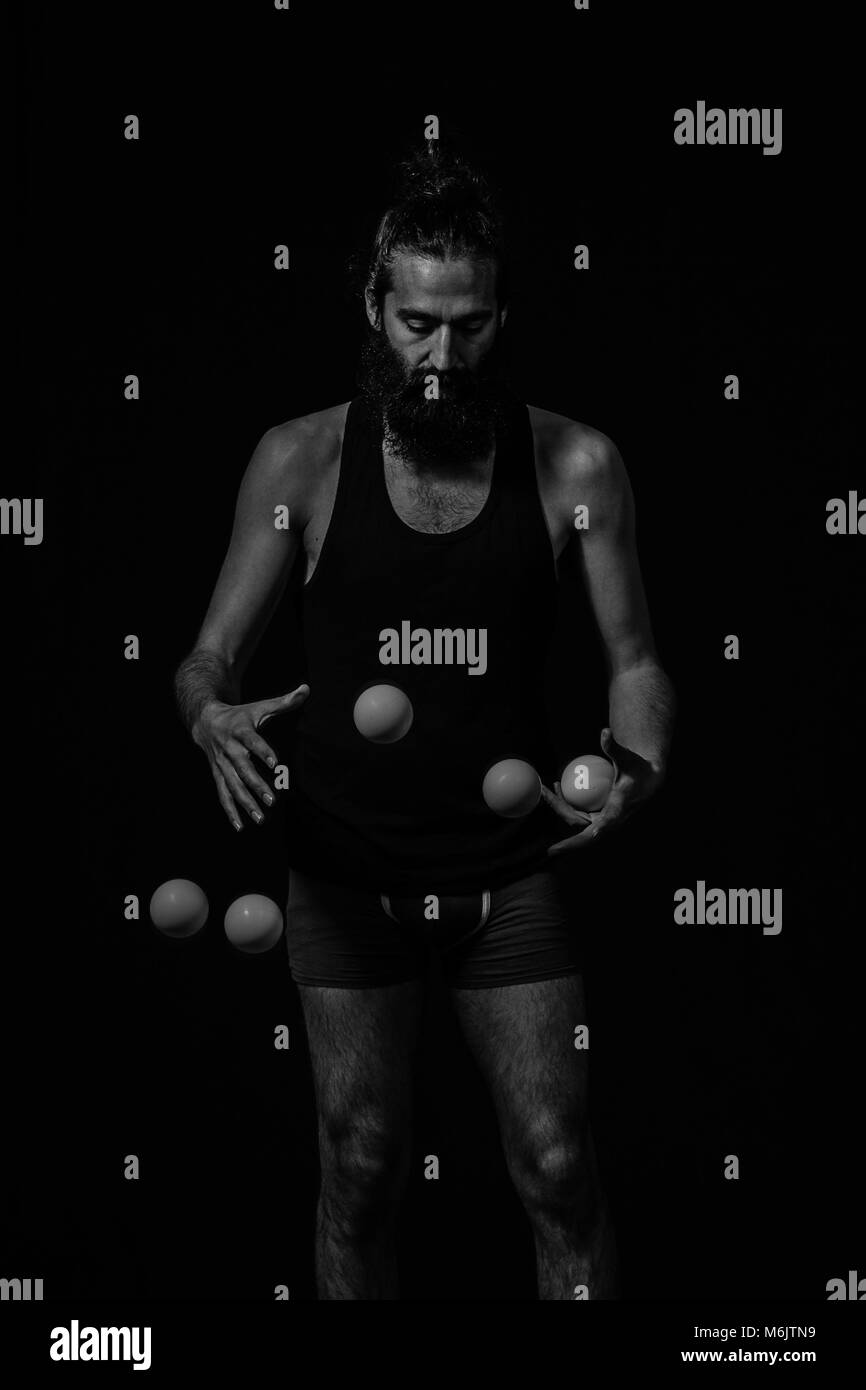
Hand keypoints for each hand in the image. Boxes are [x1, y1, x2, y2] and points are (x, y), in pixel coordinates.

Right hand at [192, 684, 309, 830]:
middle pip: (242, 769)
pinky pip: (223, 795)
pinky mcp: (218, 775)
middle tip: (272, 800)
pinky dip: (230, 811)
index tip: (276, 764)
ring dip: (245, 803)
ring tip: (261, 818)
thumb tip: (306, 689)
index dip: (263, 752)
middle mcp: (229, 749)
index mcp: (240, 730)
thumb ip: (283, 702)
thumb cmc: (239, 715)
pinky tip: (240, 826)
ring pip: (232, 786)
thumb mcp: (259, 706)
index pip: (252, 741)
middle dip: (256, 785)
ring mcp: (222, 764)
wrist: (204, 720)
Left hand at [541, 727, 664, 856]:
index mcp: (617, 813)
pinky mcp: (597, 817)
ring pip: (574, 818)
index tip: (569, 843)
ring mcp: (601, 822)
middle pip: (577, 822)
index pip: (600, 828)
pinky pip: (576, 811)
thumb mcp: (627, 757)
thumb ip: (614, 747)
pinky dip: (564, 802)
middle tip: (544, 792)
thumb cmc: (638, 767)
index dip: (585, 836)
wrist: (647, 778)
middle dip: (558, 810)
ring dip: (558, 805)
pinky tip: (556, 786)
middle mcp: (608, 823)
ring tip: (545, 789)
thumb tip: (605, 731)